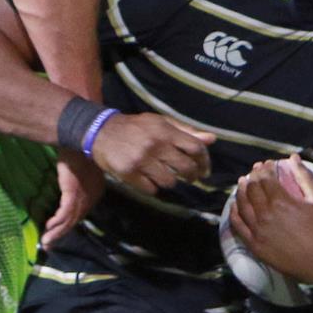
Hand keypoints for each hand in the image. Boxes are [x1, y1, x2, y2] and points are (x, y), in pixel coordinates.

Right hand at [43, 151, 102, 246]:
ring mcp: (83, 196)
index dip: (69, 222)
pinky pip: (64, 213)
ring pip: (70, 220)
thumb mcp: (80, 167)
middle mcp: (92, 197)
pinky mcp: (73, 194)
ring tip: (46, 241)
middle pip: (76, 219)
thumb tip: (69, 187)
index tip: (59, 230)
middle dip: (62, 233)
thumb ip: (77, 179)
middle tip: (49, 244)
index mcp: (95, 190)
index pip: (81, 211)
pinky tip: (48, 228)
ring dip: (57, 232)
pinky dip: (56, 223)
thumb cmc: (80, 149)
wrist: (82, 138)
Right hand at [89, 112, 213, 193]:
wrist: (101, 132)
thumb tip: (211, 139)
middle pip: (186, 168)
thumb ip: (186, 131)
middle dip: (192, 175)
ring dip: (170, 181)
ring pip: (169, 182)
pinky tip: (149, 179)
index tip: (205, 169)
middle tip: (191, 178)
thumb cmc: (136, 127)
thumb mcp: (160, 123)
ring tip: (165, 176)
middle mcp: (155, 145)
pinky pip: (151, 189)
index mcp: (165, 131)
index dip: (204, 160)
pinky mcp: (129, 174)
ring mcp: (142, 161)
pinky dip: (153, 187)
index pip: (195, 148)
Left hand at [230, 157, 312, 282]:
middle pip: (251, 188)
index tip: (268, 164)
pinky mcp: (253, 243)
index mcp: (281, 201)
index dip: (265, 168)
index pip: (265, 177)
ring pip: (242, 204)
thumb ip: (306, 177)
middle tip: (255, 171)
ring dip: (241, 190)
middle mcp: (265, 214)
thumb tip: (294, 158)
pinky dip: (234, 211)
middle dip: (253, 176)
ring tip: (243, 182)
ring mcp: (257, 229)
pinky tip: (235, 204)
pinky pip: (237, 224)